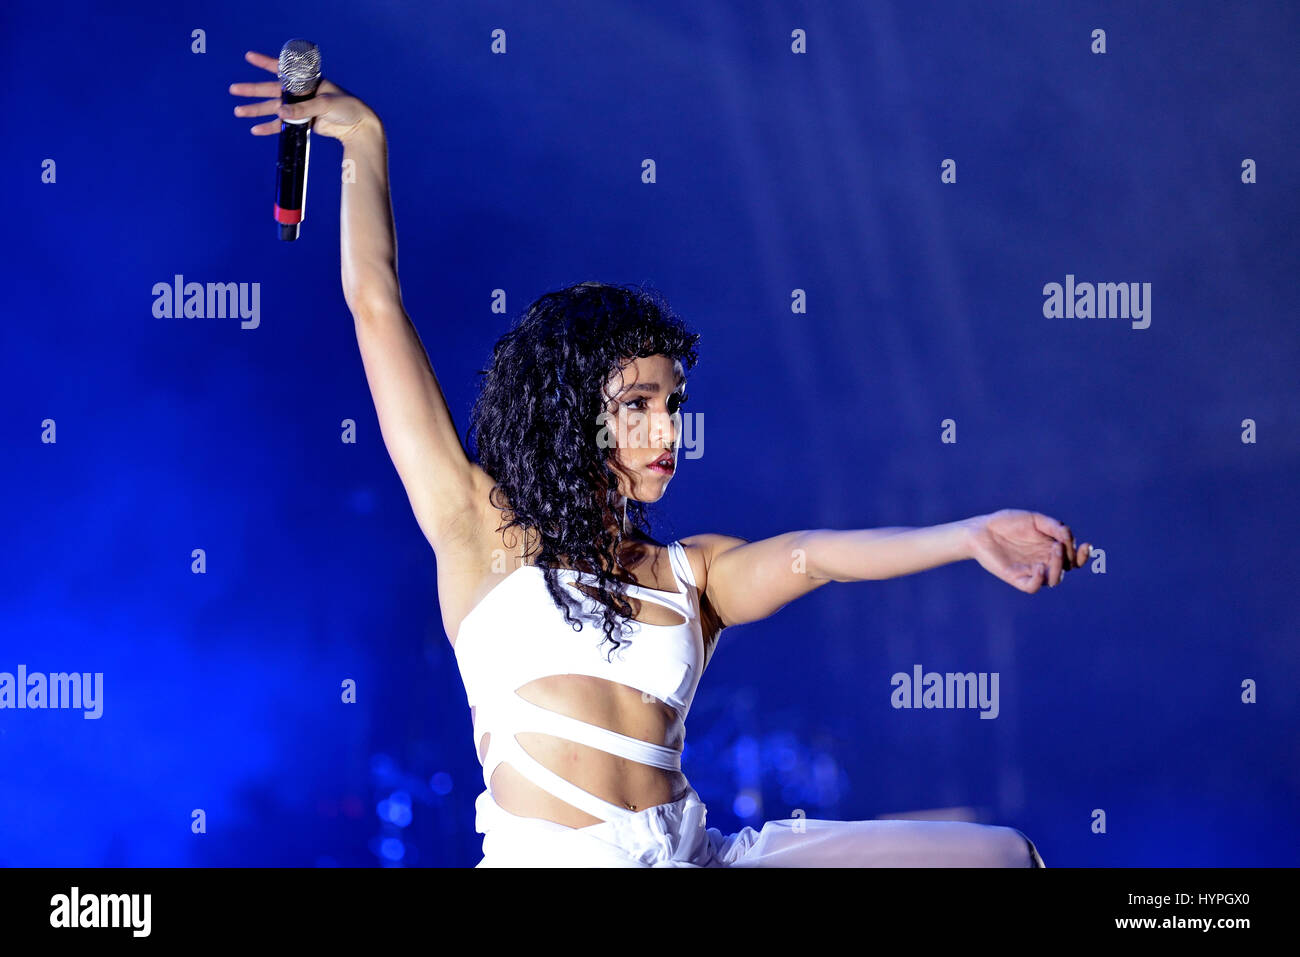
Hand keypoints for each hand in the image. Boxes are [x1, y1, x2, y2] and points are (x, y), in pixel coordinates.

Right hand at [229, 50, 377, 143]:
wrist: (359, 126)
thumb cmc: (347, 107)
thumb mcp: (326, 104)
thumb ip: (303, 108)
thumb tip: (280, 112)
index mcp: (307, 81)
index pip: (282, 70)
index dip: (265, 63)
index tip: (249, 57)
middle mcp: (301, 93)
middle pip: (271, 90)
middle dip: (252, 90)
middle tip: (234, 90)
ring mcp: (300, 108)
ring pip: (273, 108)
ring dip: (256, 110)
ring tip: (238, 111)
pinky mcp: (303, 123)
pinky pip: (282, 125)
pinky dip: (270, 127)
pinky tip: (256, 129)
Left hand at [966, 509, 1090, 593]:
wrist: (982, 529)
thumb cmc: (1007, 523)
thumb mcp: (1034, 519)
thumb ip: (1054, 526)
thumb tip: (1068, 536)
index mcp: (1051, 549)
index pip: (1073, 559)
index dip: (1083, 556)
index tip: (1086, 545)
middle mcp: (1044, 562)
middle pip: (1067, 569)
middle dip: (1070, 558)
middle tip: (1059, 544)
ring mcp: (1031, 571)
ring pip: (1054, 579)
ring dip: (1058, 567)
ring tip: (1054, 550)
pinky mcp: (1017, 578)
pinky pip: (1033, 586)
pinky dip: (1040, 580)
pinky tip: (1038, 567)